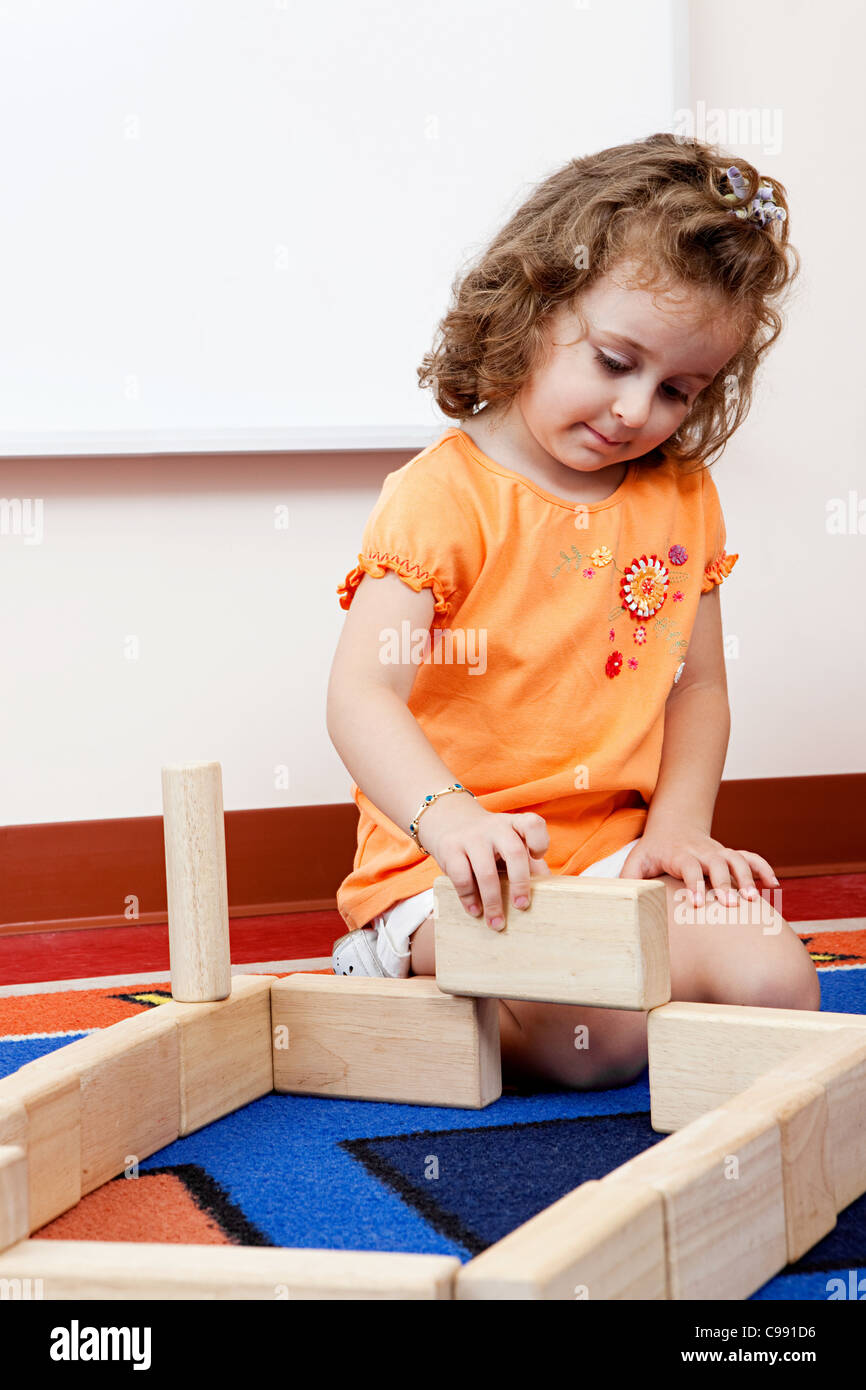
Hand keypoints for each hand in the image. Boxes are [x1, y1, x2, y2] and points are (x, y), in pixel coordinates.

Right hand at [417, 795, 551, 927]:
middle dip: (520, 883)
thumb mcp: (510, 844)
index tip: (538, 856)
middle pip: (514, 852)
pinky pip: (462, 877)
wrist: (450, 821)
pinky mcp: (450, 848)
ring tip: (496, 922)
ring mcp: (471, 837)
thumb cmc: (490, 842)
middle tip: (522, 906)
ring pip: (486, 871)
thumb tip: (549, 893)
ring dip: (493, 901)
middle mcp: (495, 827)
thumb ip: (530, 864)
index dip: (539, 841)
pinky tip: (475, 911)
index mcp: (515, 824)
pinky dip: (469, 898)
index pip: (533, 824)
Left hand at [619, 820, 780, 906]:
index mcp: (678, 854)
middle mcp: (701, 851)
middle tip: (732, 905)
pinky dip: (763, 868)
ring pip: (737, 859)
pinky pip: (750, 857)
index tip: (698, 904)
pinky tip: (774, 886)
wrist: (672, 826)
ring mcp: (718, 851)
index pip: (688, 867)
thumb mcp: (636, 862)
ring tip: (754, 901)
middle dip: (726, 882)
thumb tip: (613, 899)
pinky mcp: (729, 853)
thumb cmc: (652, 851)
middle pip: (717, 862)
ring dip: (748, 877)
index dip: (694, 884)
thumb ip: (627, 880)